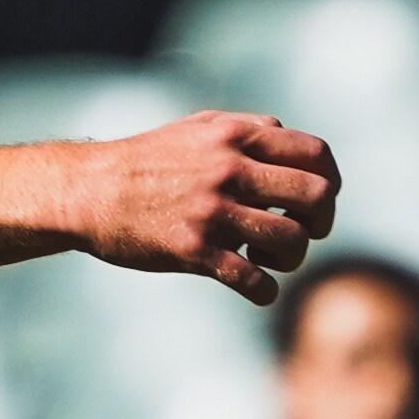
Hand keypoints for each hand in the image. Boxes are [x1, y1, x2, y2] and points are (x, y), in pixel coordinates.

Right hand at [70, 113, 337, 305]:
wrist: (88, 191)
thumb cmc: (144, 160)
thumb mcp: (198, 127)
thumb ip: (245, 129)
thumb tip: (283, 135)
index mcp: (237, 138)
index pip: (317, 155)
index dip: (330, 182)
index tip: (313, 202)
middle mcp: (230, 170)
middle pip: (317, 196)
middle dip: (320, 222)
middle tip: (298, 232)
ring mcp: (213, 211)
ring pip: (292, 241)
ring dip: (290, 258)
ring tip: (264, 256)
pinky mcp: (194, 250)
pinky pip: (253, 280)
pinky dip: (264, 291)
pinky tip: (255, 288)